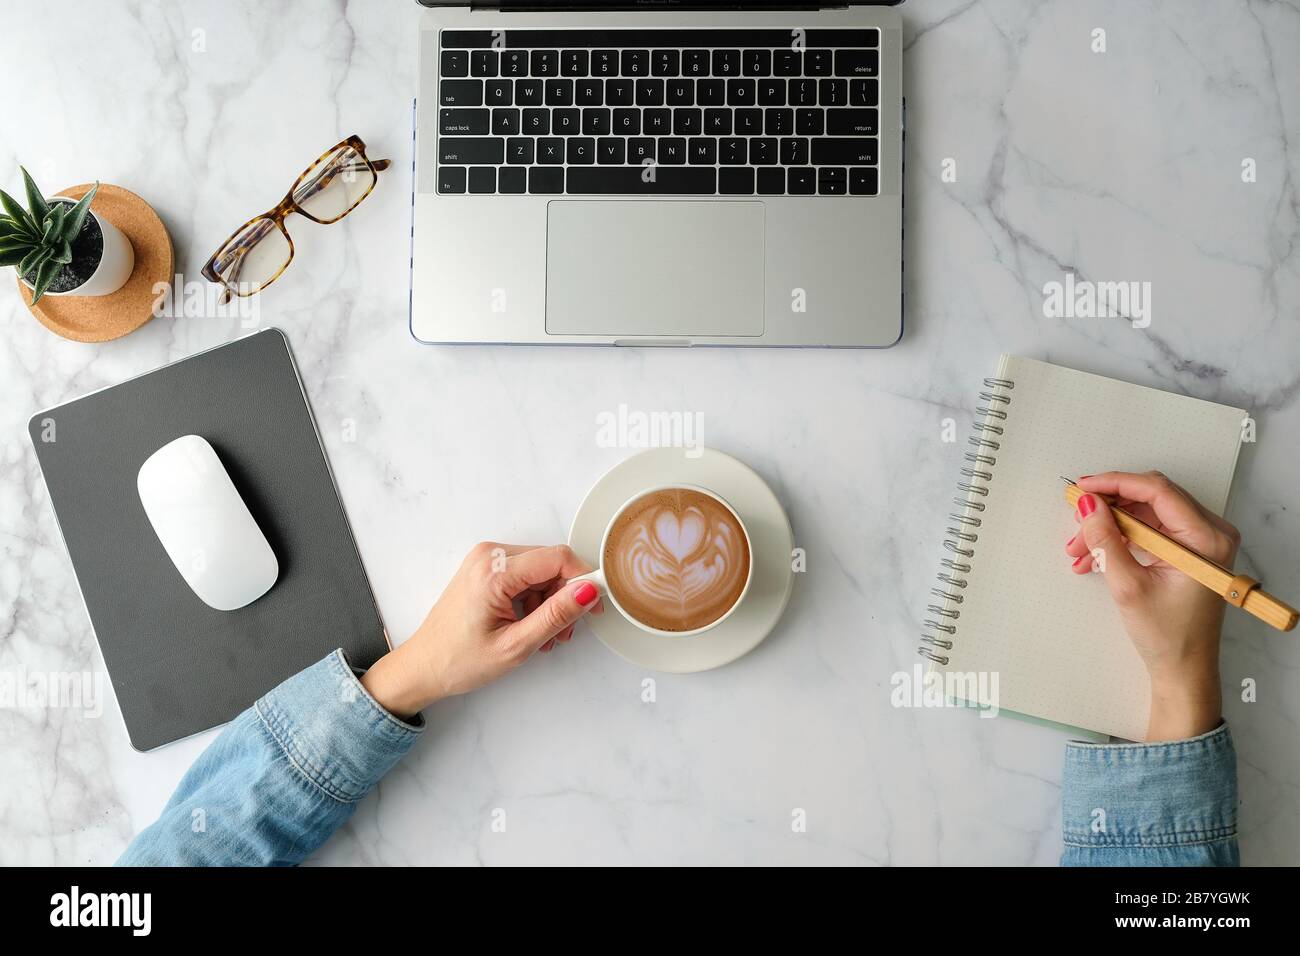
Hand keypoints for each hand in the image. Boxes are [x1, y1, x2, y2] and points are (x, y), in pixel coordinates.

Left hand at [361, 543, 602, 717]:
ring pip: (541, 570)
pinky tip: (531, 626)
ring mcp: (486, 560)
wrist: (422, 668)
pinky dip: (535, 600)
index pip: (558, 557)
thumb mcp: (516, 645)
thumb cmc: (459, 661)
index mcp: (494, 570)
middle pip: (550, 563)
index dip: (583, 579)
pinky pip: (526, 576)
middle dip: (566, 596)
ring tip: (546, 636)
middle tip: (565, 631)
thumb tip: (589, 591)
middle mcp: (490, 555)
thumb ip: (556, 615)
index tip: (595, 605)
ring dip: (551, 601)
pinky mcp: (486, 570)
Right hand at [1065, 471, 1238, 741]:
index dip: (1115, 484)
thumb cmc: (1168, 636)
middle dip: (1108, 511)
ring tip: (1080, 549)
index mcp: (1206, 539)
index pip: (1157, 491)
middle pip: (1150, 500)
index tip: (1084, 488)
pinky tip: (1095, 556)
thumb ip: (1106, 540)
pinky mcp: (1188, 551)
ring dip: (1109, 528)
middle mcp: (1210, 534)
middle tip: (1077, 519)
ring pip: (1145, 516)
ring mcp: (1200, 542)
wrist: (1184, 669)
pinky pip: (1150, 531)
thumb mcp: (1128, 586)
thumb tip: (1089, 506)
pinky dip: (1121, 540)